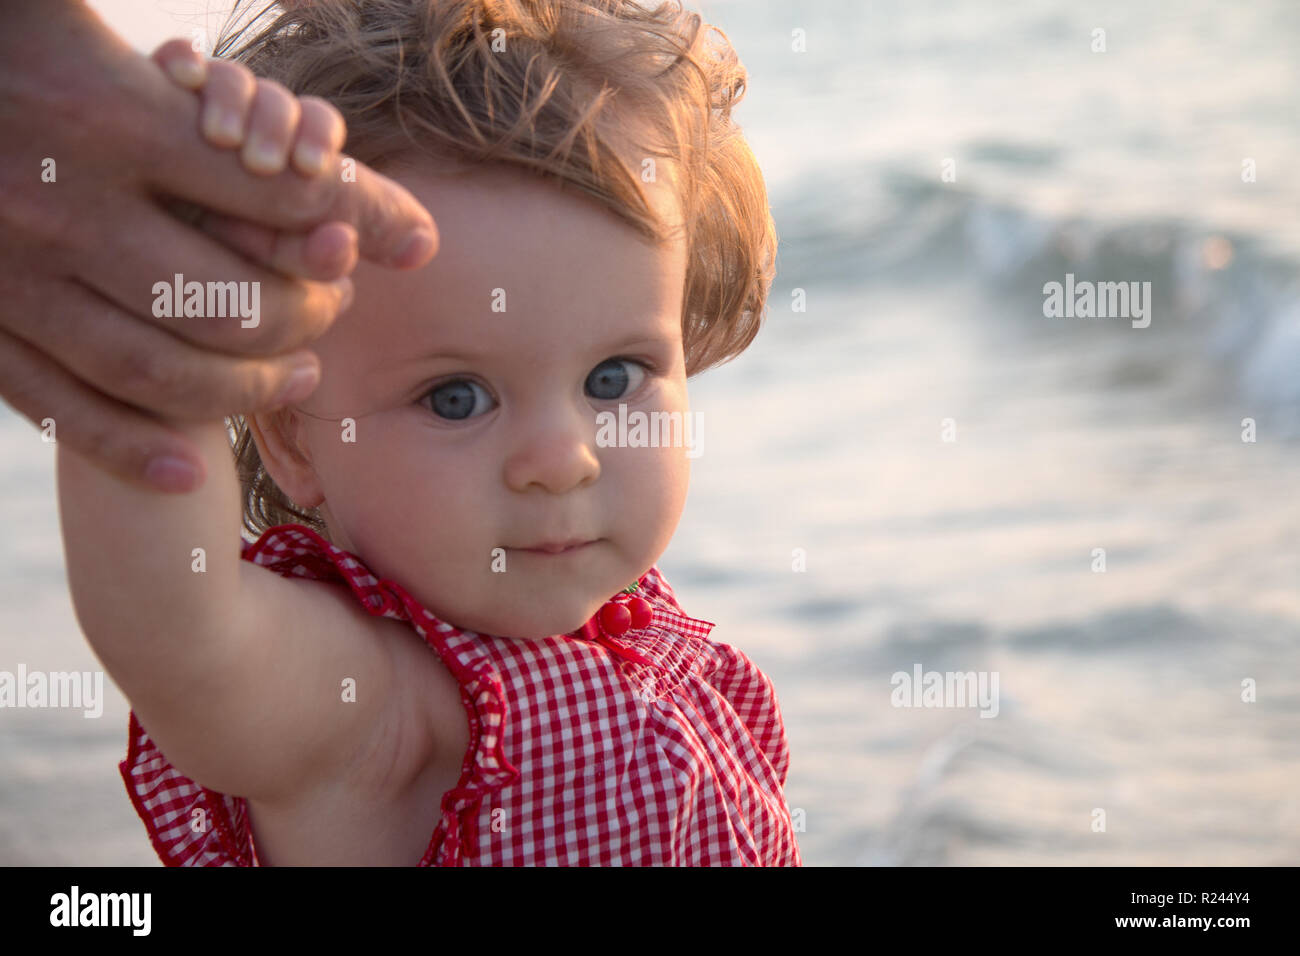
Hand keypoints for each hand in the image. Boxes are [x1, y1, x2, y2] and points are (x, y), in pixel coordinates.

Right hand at [0, 2, 438, 492]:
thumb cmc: (41, 57)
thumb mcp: (139, 65)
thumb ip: (263, 115)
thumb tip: (395, 194)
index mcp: (108, 118)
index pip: (268, 199)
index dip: (333, 229)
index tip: (352, 248)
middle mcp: (59, 203)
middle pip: (221, 300)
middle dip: (300, 319)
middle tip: (334, 312)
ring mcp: (12, 273)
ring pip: (153, 367)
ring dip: (243, 389)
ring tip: (301, 377)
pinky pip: (56, 406)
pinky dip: (128, 447)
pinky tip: (188, 473)